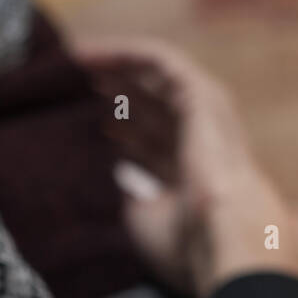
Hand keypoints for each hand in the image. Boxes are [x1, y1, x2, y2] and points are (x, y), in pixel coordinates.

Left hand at [76, 35, 297, 297]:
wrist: (222, 240)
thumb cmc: (188, 244)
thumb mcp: (145, 220)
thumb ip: (132, 195)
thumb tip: (123, 174)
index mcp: (192, 179)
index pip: (156, 147)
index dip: (124, 133)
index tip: (88, 125)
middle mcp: (201, 144)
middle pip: (156, 109)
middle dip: (120, 94)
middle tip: (76, 84)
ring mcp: (205, 118)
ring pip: (157, 79)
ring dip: (118, 66)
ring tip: (75, 59)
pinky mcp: (201, 95)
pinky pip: (159, 59)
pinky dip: (123, 53)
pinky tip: (86, 56)